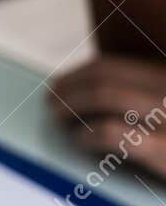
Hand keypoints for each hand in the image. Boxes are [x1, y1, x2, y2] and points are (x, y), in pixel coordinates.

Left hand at [47, 55, 165, 178]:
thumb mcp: (162, 111)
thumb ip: (144, 97)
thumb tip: (88, 92)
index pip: (112, 66)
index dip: (77, 75)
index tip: (59, 86)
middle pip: (103, 79)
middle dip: (68, 90)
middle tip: (51, 104)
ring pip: (106, 95)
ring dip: (72, 104)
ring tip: (60, 119)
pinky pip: (115, 131)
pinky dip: (90, 132)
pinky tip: (82, 138)